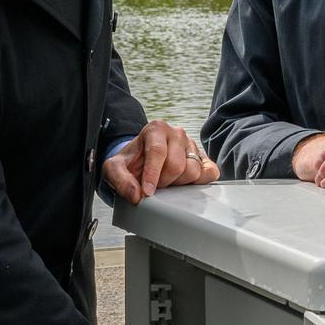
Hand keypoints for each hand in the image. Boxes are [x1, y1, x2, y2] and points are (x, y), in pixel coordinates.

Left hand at [103, 121, 218, 204]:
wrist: (140, 161)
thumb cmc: (130, 162)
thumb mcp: (114, 168)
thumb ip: (120, 180)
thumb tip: (136, 195)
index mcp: (155, 129)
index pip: (158, 152)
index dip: (152, 175)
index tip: (147, 192)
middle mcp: (176, 133)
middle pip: (176, 165)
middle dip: (163, 181)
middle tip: (154, 184)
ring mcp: (192, 145)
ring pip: (193, 171)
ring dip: (178, 184)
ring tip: (167, 181)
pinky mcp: (204, 158)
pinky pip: (210, 172)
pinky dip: (200, 182)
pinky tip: (184, 183)